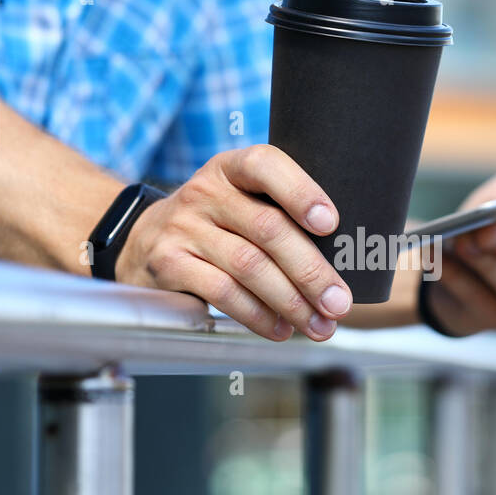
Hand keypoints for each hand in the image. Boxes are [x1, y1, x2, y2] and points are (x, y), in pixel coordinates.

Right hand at [117, 145, 352, 341]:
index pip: (265, 165)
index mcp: (232, 168)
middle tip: (340, 302)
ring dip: (291, 302)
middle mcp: (206, 192)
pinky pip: (223, 293)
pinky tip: (281, 329)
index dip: (300, 192)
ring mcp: (184, 228)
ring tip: (320, 325)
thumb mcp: (241, 202)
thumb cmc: (218, 224)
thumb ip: (282, 214)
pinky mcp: (170, 264)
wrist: (142, 240)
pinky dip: (258, 316)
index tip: (331, 222)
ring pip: (249, 267)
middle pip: (267, 229)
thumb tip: (352, 254)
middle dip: (311, 271)